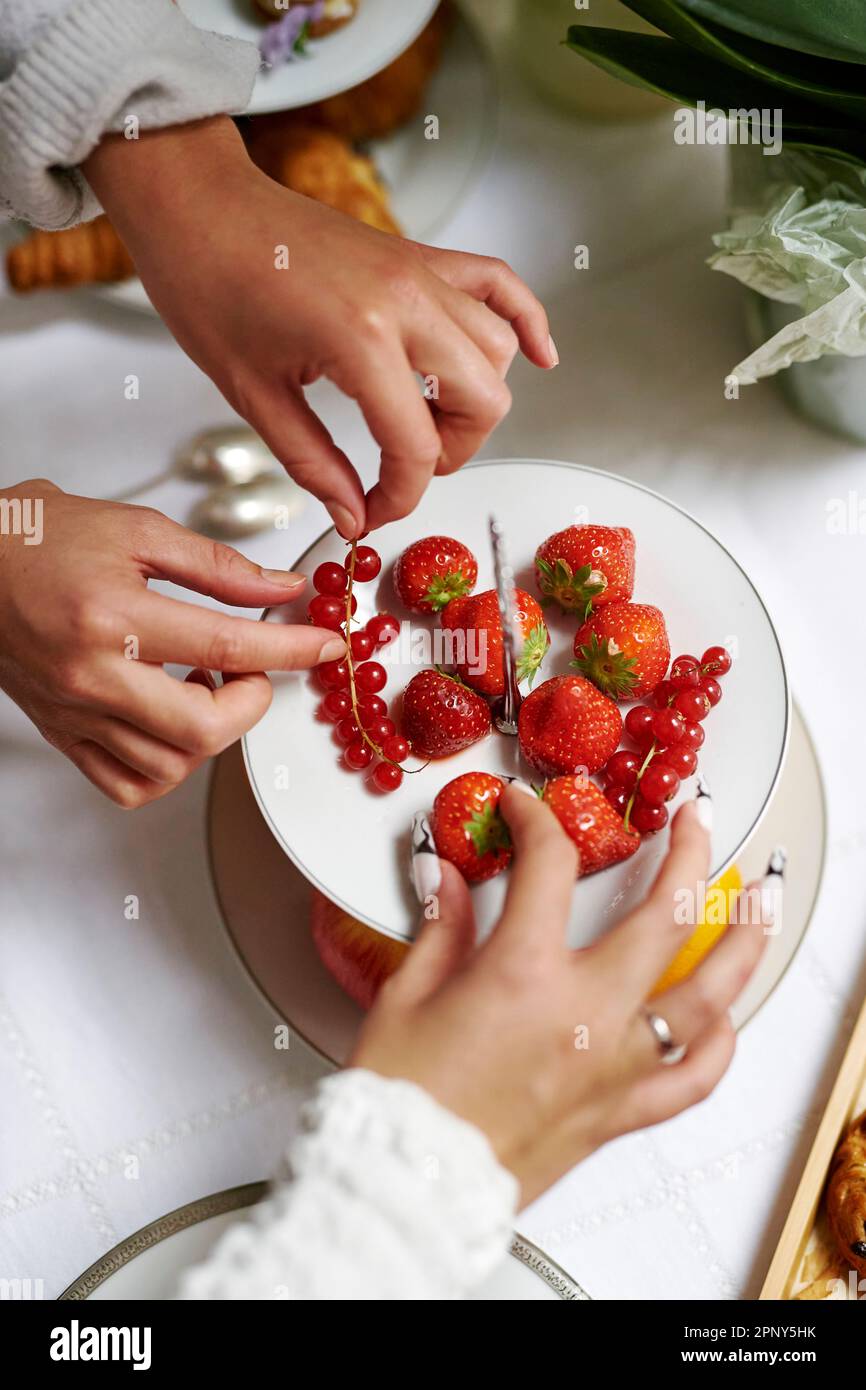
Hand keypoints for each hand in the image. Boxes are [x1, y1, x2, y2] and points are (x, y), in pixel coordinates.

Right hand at [0, 480, 344, 806]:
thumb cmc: (35, 537)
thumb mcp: (136, 530)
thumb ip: (217, 565)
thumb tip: (282, 588)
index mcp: (114, 618)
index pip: (229, 648)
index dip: (292, 650)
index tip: (326, 646)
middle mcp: (92, 676)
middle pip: (203, 729)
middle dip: (253, 704)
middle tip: (254, 669)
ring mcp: (75, 713)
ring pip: (170, 766)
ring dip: (211, 734)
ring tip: (204, 685)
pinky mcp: (63, 733)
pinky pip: (126, 785)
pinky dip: (166, 766)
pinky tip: (170, 720)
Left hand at [83, 118, 554, 537]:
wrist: (198, 207)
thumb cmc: (210, 283)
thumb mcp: (253, 395)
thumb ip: (314, 463)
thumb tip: (352, 513)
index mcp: (360, 338)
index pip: (416, 445)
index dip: (400, 496)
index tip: (373, 512)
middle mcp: (406, 300)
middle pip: (482, 401)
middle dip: (449, 453)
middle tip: (402, 469)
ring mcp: (421, 272)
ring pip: (498, 352)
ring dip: (476, 401)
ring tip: (426, 421)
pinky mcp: (421, 257)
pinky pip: (502, 285)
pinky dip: (525, 323)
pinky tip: (536, 357)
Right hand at [351, 787, 768, 1203]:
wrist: (407, 1187)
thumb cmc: (402, 1102)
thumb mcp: (407, 994)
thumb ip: (441, 926)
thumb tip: (444, 876)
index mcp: (524, 974)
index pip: (550, 866)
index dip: (538, 821)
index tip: (527, 810)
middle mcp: (585, 1015)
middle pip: (666, 912)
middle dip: (688, 851)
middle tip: (693, 820)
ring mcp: (613, 1065)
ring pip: (708, 995)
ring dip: (743, 939)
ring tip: (761, 902)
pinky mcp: (618, 1112)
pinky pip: (691, 1079)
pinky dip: (718, 1045)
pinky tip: (727, 1020)